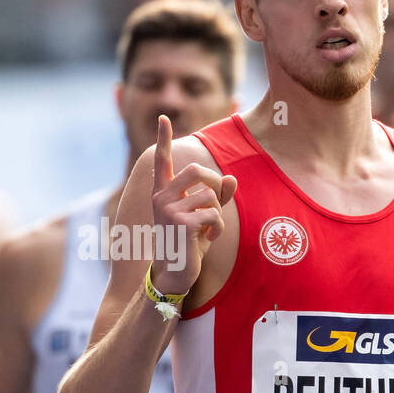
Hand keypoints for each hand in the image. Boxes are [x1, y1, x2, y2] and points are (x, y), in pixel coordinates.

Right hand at [150, 114, 237, 295]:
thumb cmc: (187, 245)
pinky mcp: (181, 222)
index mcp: (162, 193)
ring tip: (207, 230)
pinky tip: (207, 240)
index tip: (163, 117)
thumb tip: (232, 178)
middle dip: (213, 183)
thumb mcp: (203, 218)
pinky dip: (217, 228)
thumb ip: (216, 197)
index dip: (163, 138)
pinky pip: (214, 214)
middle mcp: (161, 197)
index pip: (162, 161)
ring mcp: (169, 209)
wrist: (173, 275)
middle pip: (197, 170)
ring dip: (216, 213)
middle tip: (214, 203)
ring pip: (210, 195)